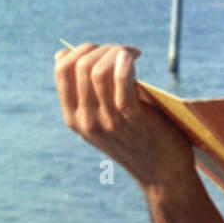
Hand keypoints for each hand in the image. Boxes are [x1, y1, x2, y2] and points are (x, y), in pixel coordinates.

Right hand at [54, 43, 194, 189]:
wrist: (162, 174)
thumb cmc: (137, 138)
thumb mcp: (103, 118)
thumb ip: (90, 94)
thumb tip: (67, 54)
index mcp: (73, 117)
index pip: (62, 69)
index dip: (82, 50)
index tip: (106, 50)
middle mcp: (84, 120)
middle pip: (80, 65)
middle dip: (104, 48)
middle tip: (126, 51)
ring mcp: (106, 121)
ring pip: (98, 70)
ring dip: (117, 51)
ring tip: (133, 53)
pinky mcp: (132, 120)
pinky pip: (122, 83)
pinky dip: (125, 64)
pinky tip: (133, 56)